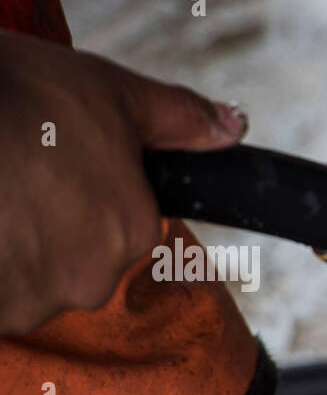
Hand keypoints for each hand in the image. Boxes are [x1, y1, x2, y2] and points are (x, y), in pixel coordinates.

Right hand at [0, 31, 247, 333]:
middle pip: (74, 258)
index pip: (119, 222)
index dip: (79, 189)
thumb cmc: (20, 100)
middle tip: (11, 175)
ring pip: (28, 280)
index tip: (47, 162)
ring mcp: (36, 302)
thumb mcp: (109, 92)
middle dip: (44, 224)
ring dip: (9, 247)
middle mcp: (94, 279)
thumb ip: (178, 117)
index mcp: (134, 230)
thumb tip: (235, 124)